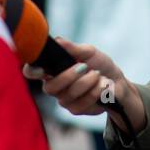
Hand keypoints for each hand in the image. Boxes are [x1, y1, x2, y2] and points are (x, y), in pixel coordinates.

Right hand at [24, 37, 146, 133]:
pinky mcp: (75, 109)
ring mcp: (64, 99)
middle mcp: (54, 85)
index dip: (32, 71)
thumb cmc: (99, 64)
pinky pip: (81, 104)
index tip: (42, 69)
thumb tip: (58, 40)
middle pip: (50, 87)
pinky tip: (101, 85)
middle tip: (85, 67)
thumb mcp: (89, 52)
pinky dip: (95, 92)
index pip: (32, 72)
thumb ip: (73, 48)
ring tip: (98, 74)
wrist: (117, 82)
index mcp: (52, 69)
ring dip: (87, 82)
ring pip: (68, 95)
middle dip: (69, 76)